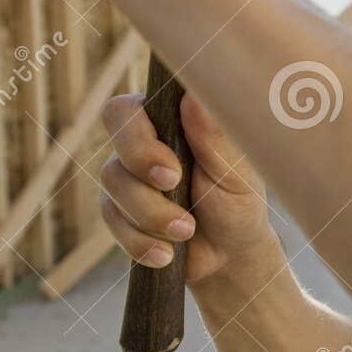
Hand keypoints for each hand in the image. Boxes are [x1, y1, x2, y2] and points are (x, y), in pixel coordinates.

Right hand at [100, 91, 275, 282]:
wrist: (230, 254)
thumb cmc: (238, 200)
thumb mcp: (236, 169)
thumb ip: (214, 134)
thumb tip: (193, 97)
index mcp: (169, 121)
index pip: (128, 109)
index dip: (138, 137)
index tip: (172, 169)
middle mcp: (142, 145)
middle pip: (116, 142)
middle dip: (143, 175)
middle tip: (174, 189)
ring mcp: (127, 179)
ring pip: (114, 186)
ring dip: (151, 215)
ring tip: (187, 231)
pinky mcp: (120, 214)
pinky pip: (114, 223)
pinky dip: (142, 242)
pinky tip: (167, 254)